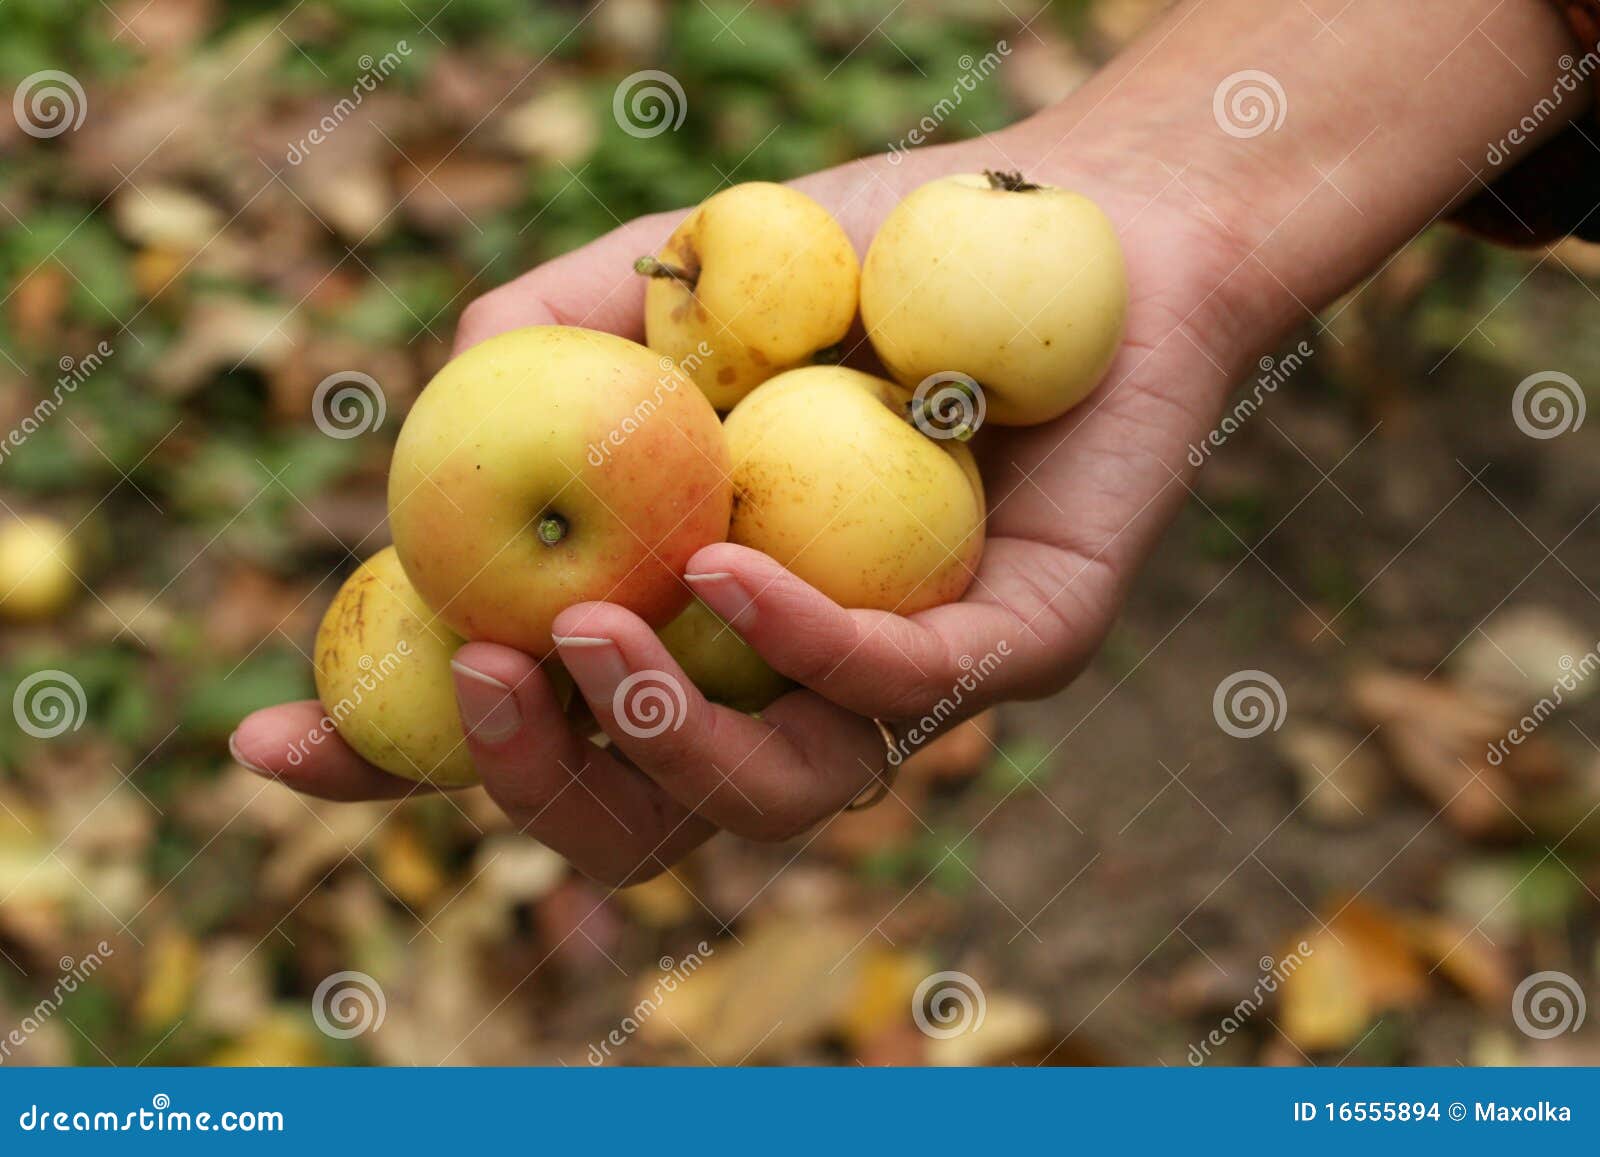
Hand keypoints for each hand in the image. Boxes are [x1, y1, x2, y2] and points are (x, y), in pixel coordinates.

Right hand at [230, 116, 1263, 882]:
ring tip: (593, 626)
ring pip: (771, 799)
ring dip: (659, 736)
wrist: (1068, 211)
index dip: (397, 755)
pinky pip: (900, 692)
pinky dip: (796, 645)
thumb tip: (437, 426)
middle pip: (636, 816)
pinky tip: (724, 565)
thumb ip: (553, 339)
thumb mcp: (672, 277)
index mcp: (682, 607)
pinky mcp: (1015, 647)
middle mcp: (782, 672)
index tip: (276, 743)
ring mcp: (899, 677)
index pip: (533, 720)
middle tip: (487, 670)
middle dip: (534, 778)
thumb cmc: (864, 251)